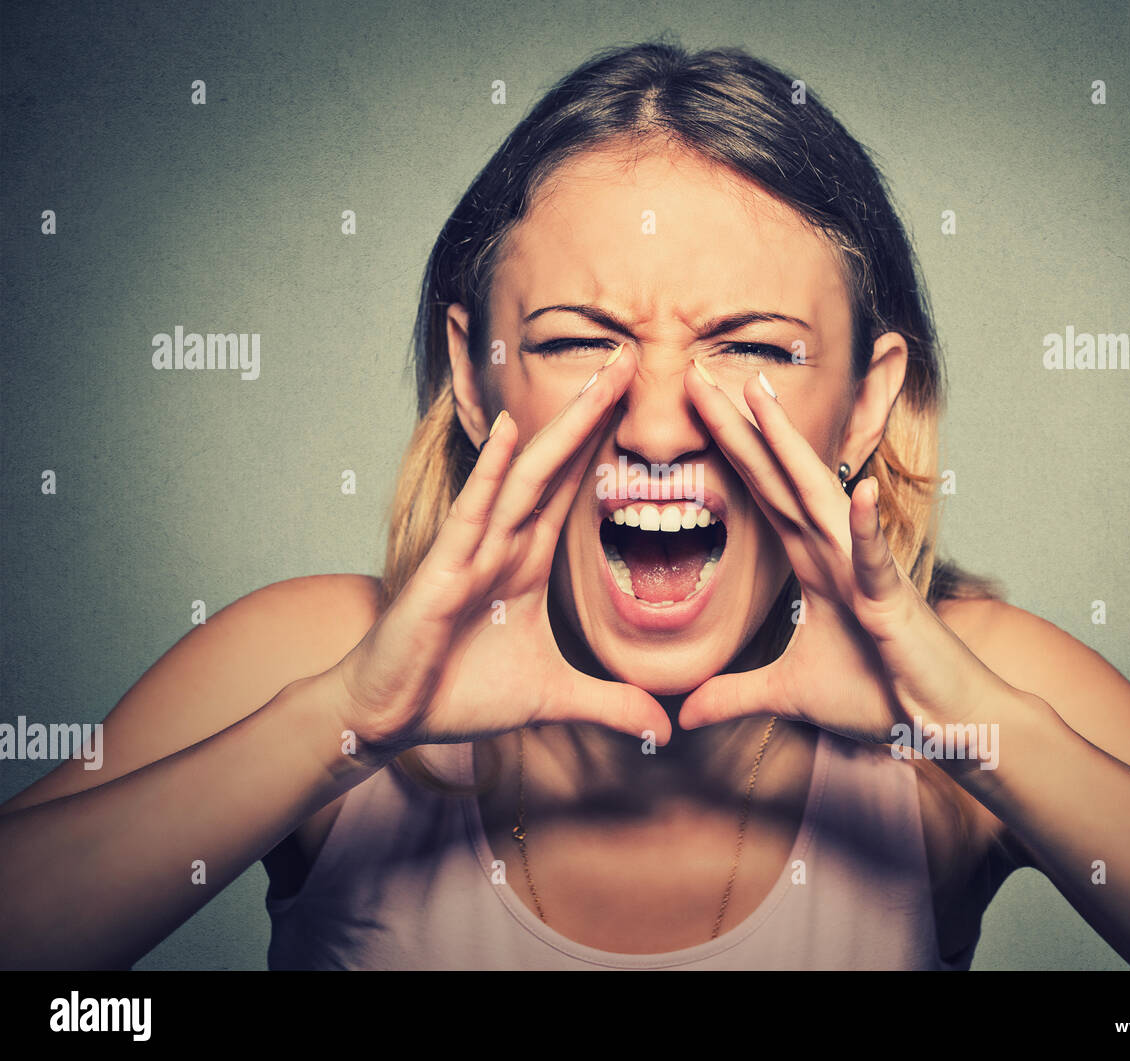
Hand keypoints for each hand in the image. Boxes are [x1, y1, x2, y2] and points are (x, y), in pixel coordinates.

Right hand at [326, 348, 671, 761]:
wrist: (391, 717)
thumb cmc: (459, 693)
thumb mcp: (551, 699)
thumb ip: (608, 704)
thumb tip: (662, 728)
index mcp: (526, 560)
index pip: (573, 489)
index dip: (605, 444)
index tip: (645, 403)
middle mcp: (503, 543)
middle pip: (557, 465)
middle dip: (594, 413)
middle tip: (634, 357)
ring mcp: (472, 551)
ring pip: (524, 477)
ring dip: (561, 427)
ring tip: (600, 377)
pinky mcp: (442, 571)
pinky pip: (472, 514)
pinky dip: (491, 472)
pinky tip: (511, 431)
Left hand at [677, 362, 1017, 753]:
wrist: (941, 723)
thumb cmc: (879, 694)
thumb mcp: (790, 695)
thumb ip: (736, 695)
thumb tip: (687, 711)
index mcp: (813, 563)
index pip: (762, 495)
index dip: (728, 452)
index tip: (692, 408)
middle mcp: (836, 552)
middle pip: (778, 479)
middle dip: (740, 428)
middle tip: (699, 375)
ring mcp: (865, 570)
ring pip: (821, 498)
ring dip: (791, 449)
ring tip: (761, 398)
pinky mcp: (892, 602)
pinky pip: (876, 560)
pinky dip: (867, 527)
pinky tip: (858, 491)